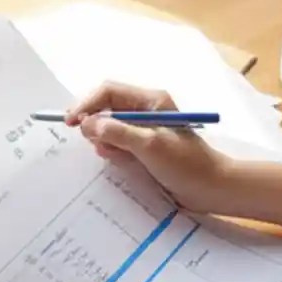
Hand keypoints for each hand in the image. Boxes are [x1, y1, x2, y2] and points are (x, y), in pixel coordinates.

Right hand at [66, 81, 236, 213]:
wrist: (211, 189)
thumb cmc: (186, 165)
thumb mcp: (150, 146)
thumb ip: (117, 133)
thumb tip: (87, 124)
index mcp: (151, 101)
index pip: (109, 92)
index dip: (87, 104)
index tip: (70, 122)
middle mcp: (146, 111)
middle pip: (107, 108)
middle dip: (95, 124)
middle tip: (92, 143)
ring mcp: (145, 130)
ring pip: (110, 129)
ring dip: (105, 141)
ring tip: (115, 156)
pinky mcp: (144, 149)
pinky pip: (119, 145)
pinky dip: (114, 152)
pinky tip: (123, 163)